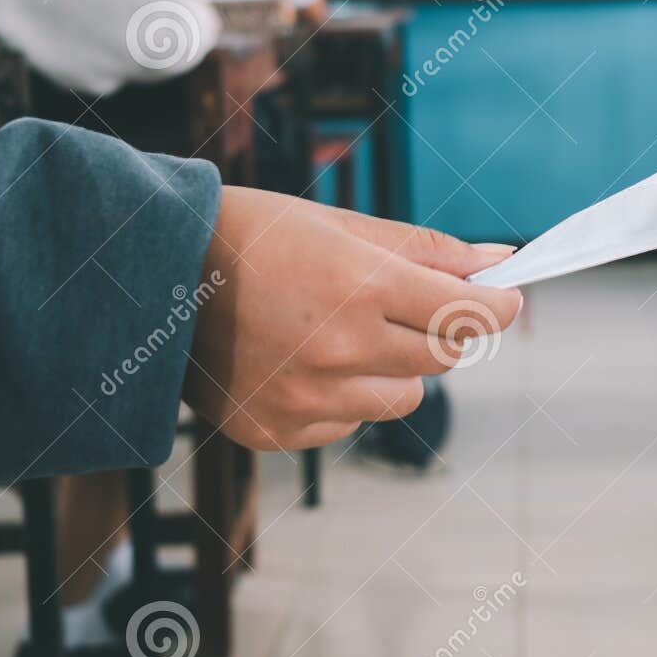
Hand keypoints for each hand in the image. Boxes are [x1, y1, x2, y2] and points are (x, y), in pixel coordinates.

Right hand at [184, 188, 522, 449]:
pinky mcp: (281, 431)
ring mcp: (309, 399)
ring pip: (405, 396)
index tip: (507, 297)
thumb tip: (498, 262)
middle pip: (444, 356)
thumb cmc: (251, 237)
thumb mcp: (340, 225)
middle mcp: (340, 349)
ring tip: (346, 330)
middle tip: (410, 301)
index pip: (468, 313)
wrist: (149, 277)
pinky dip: (347, 394)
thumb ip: (426, 251)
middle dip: (443, 327)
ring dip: (397, 365)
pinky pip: (351, 420)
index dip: (498, 305)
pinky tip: (304, 359)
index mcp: (360, 286)